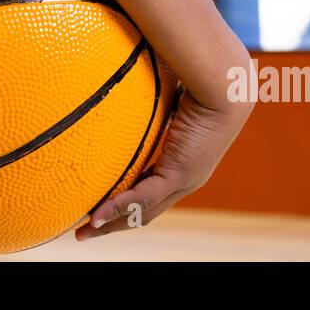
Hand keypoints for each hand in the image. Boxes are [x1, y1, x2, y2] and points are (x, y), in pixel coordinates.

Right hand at [75, 88, 252, 240]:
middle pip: (146, 210)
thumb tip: (120, 77)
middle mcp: (186, 179)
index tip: (100, 205)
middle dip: (115, 222)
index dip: (126, 201)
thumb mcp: (167, 98)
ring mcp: (185, 180)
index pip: (150, 190)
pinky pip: (144, 197)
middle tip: (85, 230)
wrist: (224, 85)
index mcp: (183, 163)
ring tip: (84, 232)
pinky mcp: (181, 174)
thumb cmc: (199, 81)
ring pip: (143, 212)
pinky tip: (96, 217)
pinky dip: (118, 208)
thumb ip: (147, 101)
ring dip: (112, 224)